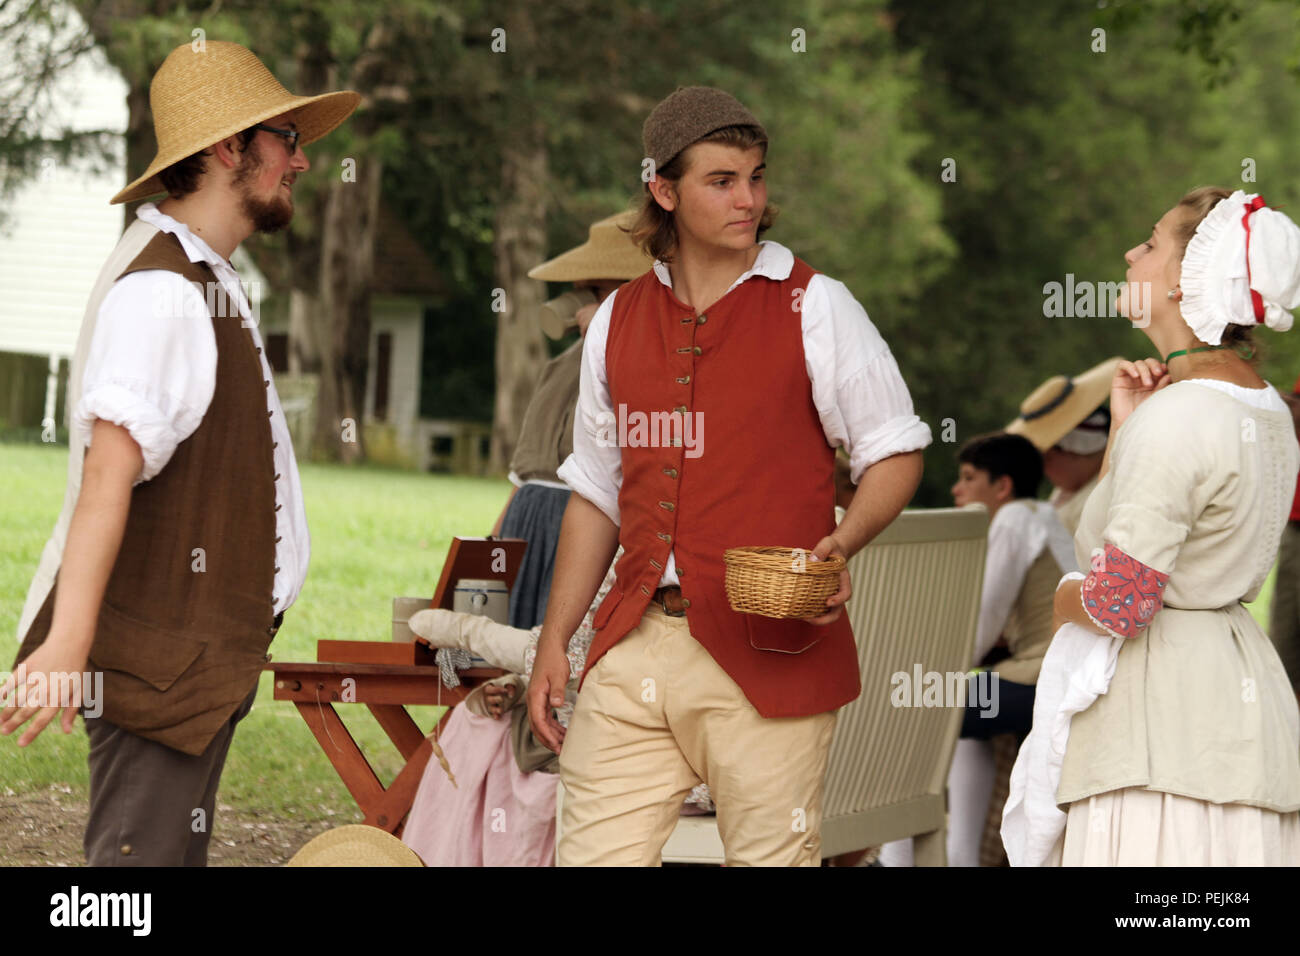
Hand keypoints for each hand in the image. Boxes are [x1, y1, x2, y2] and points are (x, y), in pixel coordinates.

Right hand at [0, 641, 88, 746]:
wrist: (70, 643)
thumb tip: (66, 732)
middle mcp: (46, 689)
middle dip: (14, 723)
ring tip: (0, 722)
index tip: (20, 744)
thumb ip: (71, 711)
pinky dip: (4, 690)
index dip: (31, 733)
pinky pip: (12, 681)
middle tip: (4, 732)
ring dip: (7, 711)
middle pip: (27, 711)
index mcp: (59, 697)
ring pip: (18, 698)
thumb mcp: (79, 691)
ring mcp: (36, 678)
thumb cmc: (75, 670)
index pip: (43, 720)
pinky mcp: (28, 667)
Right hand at [483, 681, 517, 718]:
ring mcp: (490, 705)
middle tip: (502, 699)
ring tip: (501, 710)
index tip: (505, 691)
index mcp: (489, 689)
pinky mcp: (493, 712)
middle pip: (489, 699)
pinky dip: (495, 716)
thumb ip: (510, 687)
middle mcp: (488, 698)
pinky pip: (493, 715)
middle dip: (495, 700)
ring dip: (495, 710)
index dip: (497, 690)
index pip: (490, 689)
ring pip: (490, 708)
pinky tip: (498, 717)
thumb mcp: (509, 685)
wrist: (509, 695)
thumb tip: (511, 695)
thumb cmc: (507, 688)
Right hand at [527, 636, 572, 753]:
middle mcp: (533, 700)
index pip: (538, 721)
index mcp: (535, 696)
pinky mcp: (541, 698)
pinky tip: (562, 731)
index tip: (557, 746)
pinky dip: (552, 726)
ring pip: (540, 723)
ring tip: (564, 743)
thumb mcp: (558, 676)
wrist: (550, 649)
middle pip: (537, 726)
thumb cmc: (554, 661)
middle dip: (547, 740)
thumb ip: (558, 691)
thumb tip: (557, 705)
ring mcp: (536, 700)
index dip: (547, 736)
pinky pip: (545, 717)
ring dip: (551, 734)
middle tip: (560, 751)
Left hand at [803, 534, 850, 625]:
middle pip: (838, 610)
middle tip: (811, 619)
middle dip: (826, 619)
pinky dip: (812, 613)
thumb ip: (821, 550)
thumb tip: (812, 561)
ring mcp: (832, 594)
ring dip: (818, 619)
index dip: (839, 600)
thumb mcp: (828, 544)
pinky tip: (799, 612)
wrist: (834, 550)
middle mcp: (839, 590)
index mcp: (843, 579)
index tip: (828, 602)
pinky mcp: (823, 595)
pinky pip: (820, 607)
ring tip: (803, 618)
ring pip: (829, 613)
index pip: (846, 593)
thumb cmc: (831, 547)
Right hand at [1110, 358, 1170, 428]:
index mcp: (1153, 381)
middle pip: (1148, 362)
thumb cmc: (1144, 413)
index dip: (1162, 366)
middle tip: (1158, 373)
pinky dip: (1130, 367)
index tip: (1166, 372)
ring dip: (1144, 370)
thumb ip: (1162, 385)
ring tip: (1147, 384)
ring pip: (1138, 363)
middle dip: (1154, 365)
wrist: (1129, 423)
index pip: (1158, 366)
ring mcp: (1130, 377)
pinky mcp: (1118, 379)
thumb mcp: (1156, 397)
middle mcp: (1141, 377)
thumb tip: (1169, 373)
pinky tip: (1135, 376)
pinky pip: (1122, 365)